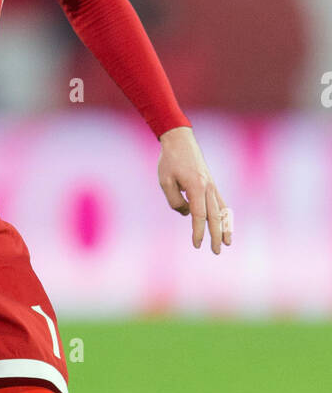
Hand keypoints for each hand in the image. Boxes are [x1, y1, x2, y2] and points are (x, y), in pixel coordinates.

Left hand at [157, 126, 230, 253]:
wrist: (180, 141)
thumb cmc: (170, 161)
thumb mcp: (165, 181)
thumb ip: (174, 201)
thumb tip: (187, 213)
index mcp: (196, 186)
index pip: (198, 215)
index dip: (198, 231)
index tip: (196, 244)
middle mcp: (208, 187)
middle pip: (214, 216)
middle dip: (216, 235)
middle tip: (216, 251)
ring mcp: (212, 186)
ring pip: (221, 211)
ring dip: (224, 228)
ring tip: (227, 243)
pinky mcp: (212, 185)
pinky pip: (221, 204)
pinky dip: (225, 216)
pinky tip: (226, 226)